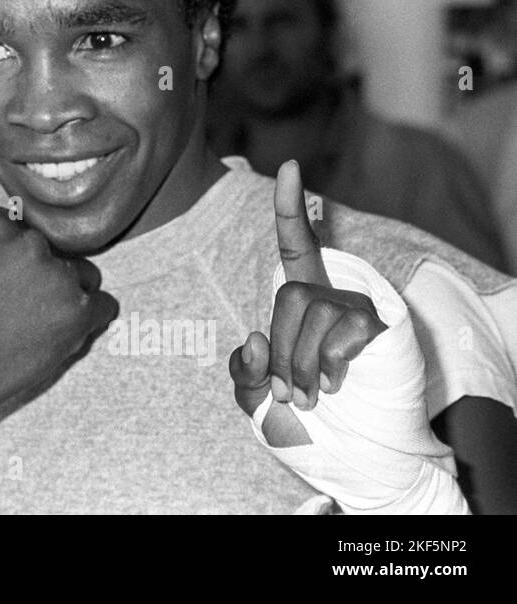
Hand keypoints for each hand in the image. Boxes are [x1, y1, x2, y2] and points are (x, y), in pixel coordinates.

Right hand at [0, 207, 118, 420]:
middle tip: (20, 303)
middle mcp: (31, 245)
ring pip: (83, 276)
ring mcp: (58, 279)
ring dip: (66, 294)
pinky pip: (104, 306)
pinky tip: (68, 328)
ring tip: (37, 321)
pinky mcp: (77, 315)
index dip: (14, 255)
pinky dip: (91, 317)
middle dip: (42, 273)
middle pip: (56, 251)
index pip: (23, 228)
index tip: (6, 278)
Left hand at [229, 161, 386, 446]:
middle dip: (280, 349)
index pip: (295, 246)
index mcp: (302, 303)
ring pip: (309, 312)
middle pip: (289, 295)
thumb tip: (252, 336)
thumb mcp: (256, 396)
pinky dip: (327, 364)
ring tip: (312, 394)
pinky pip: (339, 330)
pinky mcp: (380, 327)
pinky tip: (335, 384)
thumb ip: (243, 370)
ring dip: (300, 363)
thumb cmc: (305, 420)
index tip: (289, 165)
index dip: (290, 206)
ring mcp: (359, 309)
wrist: (356, 457)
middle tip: (290, 391)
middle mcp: (334, 296)